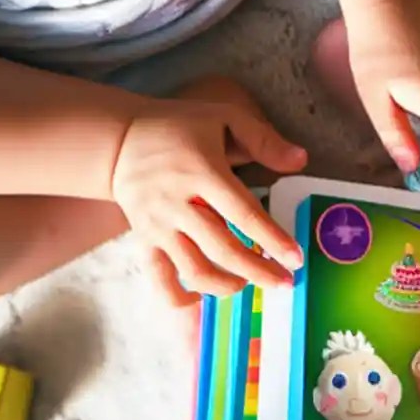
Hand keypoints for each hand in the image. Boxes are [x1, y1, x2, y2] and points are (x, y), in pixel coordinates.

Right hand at [111, 85, 307, 304]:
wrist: (118, 140)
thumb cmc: (179, 128)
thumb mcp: (223, 117)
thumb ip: (263, 140)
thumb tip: (301, 160)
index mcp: (201, 172)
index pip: (243, 213)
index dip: (272, 239)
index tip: (296, 259)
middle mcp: (177, 203)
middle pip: (222, 249)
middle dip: (258, 271)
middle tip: (285, 282)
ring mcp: (157, 226)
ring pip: (194, 270)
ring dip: (226, 286)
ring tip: (247, 283)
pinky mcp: (143, 241)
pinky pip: (160, 279)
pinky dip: (181, 298)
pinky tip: (202, 302)